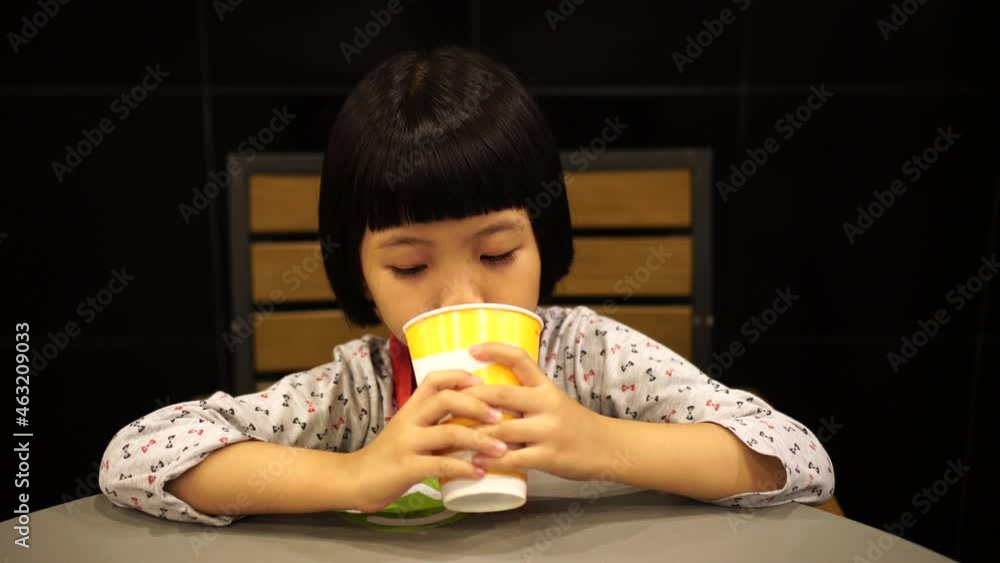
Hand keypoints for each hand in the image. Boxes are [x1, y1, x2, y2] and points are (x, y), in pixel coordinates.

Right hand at [348, 370, 508, 512]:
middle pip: (445, 399)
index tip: (483, 383)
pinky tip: (480, 473)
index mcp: (411, 408)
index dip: (460, 376)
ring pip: (448, 432)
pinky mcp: (407, 467)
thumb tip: (475, 420)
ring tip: (502, 448)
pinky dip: (464, 468)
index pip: (434, 379)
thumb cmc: (389, 455)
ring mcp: (408, 443)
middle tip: (501, 416)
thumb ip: (435, 424)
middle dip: (477, 405)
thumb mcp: (410, 431)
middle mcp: (409, 420)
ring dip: (480, 439)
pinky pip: (440, 464)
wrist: (355, 479)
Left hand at [461, 343, 606, 480]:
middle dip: (469, 399)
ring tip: (451, 437)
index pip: (519, 358)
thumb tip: (485, 392)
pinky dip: (490, 460)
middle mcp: (546, 403)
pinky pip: (513, 458)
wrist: (607, 447)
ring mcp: (548, 430)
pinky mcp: (549, 456)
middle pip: (500, 394)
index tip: (470, 349)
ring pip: (501, 428)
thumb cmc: (573, 424)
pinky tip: (475, 461)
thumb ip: (525, 396)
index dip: (494, 350)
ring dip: (473, 434)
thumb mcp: (552, 400)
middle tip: (446, 404)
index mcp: (545, 386)